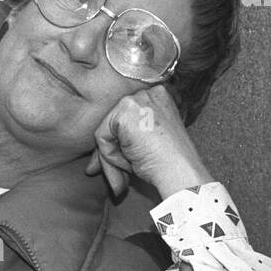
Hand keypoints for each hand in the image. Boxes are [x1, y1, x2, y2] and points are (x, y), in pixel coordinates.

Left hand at [83, 86, 213, 198]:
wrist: (180, 173)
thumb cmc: (167, 164)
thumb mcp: (143, 146)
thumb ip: (121, 143)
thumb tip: (90, 166)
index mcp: (156, 96)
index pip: (124, 118)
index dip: (120, 144)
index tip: (125, 164)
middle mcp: (146, 92)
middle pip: (112, 122)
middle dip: (111, 151)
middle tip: (118, 179)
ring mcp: (136, 100)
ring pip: (105, 130)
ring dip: (112, 156)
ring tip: (128, 173)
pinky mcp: (125, 113)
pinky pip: (102, 137)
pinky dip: (110, 156)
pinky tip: (130, 164)